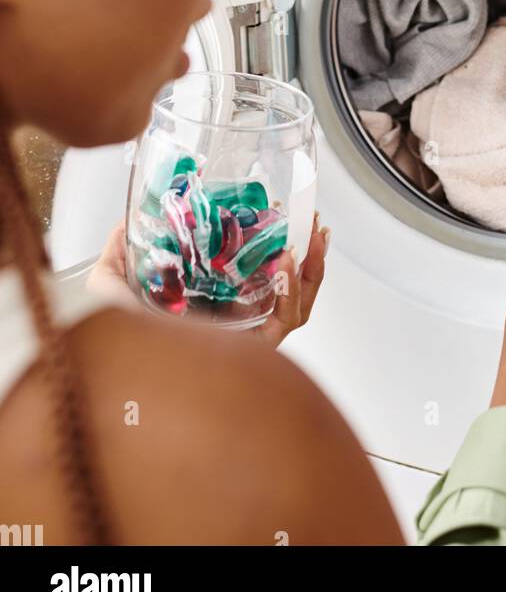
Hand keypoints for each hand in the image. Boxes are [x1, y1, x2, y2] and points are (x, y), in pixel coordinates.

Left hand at [86, 214, 330, 348]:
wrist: (116, 376)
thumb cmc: (111, 345)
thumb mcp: (107, 287)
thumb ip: (117, 253)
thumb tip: (129, 222)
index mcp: (204, 308)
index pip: (248, 274)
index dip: (270, 244)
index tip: (279, 216)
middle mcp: (229, 327)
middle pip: (281, 288)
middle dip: (305, 254)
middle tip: (311, 223)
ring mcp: (244, 342)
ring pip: (292, 304)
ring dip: (309, 268)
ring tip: (310, 237)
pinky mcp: (251, 356)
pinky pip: (285, 322)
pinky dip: (293, 291)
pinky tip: (289, 262)